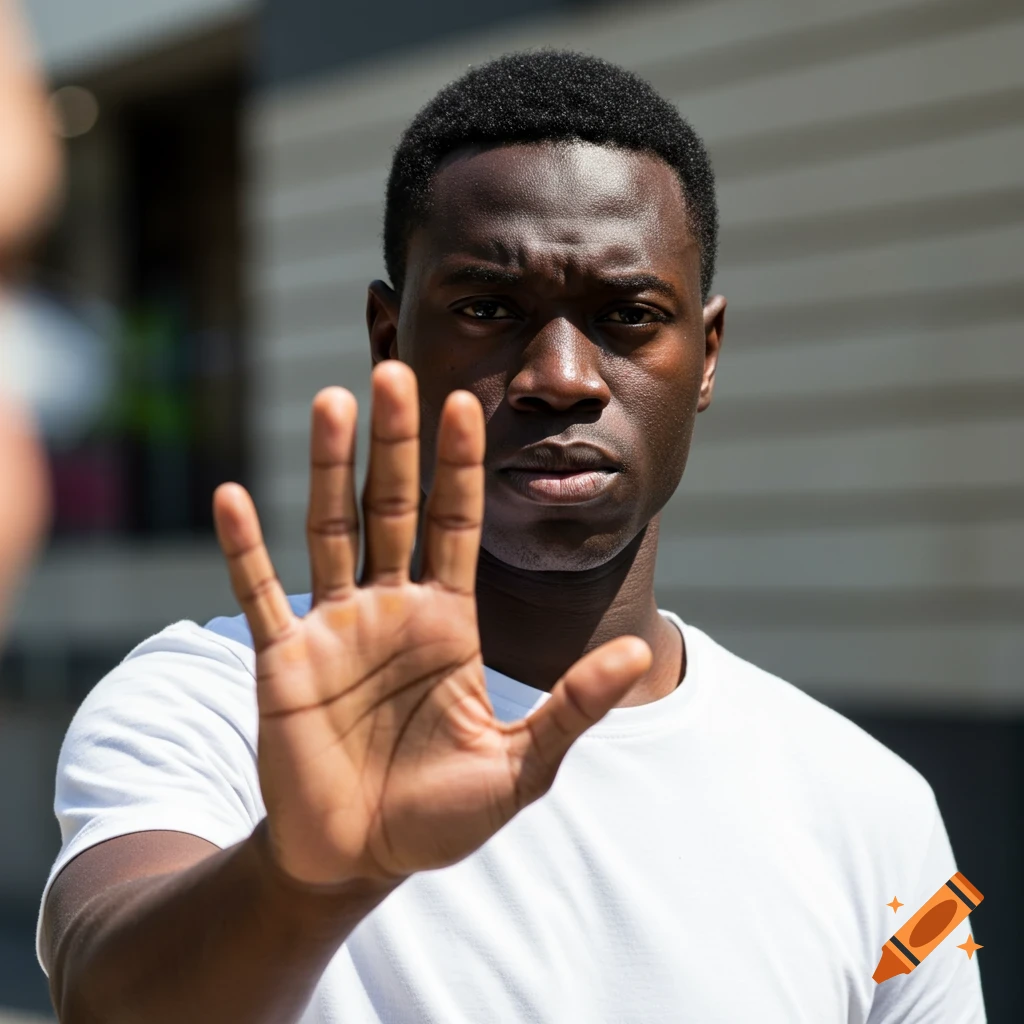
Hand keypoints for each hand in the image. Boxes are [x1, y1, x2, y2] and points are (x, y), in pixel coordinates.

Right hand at [212, 361, 651, 885]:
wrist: (360, 858)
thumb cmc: (440, 815)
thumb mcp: (521, 766)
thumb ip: (574, 707)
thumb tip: (639, 654)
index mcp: (448, 622)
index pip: (457, 524)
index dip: (462, 466)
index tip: (467, 404)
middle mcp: (390, 610)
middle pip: (392, 507)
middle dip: (396, 442)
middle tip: (395, 372)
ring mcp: (333, 629)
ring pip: (329, 529)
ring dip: (328, 468)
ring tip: (332, 401)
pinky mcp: (283, 661)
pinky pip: (260, 593)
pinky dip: (244, 548)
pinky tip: (231, 496)